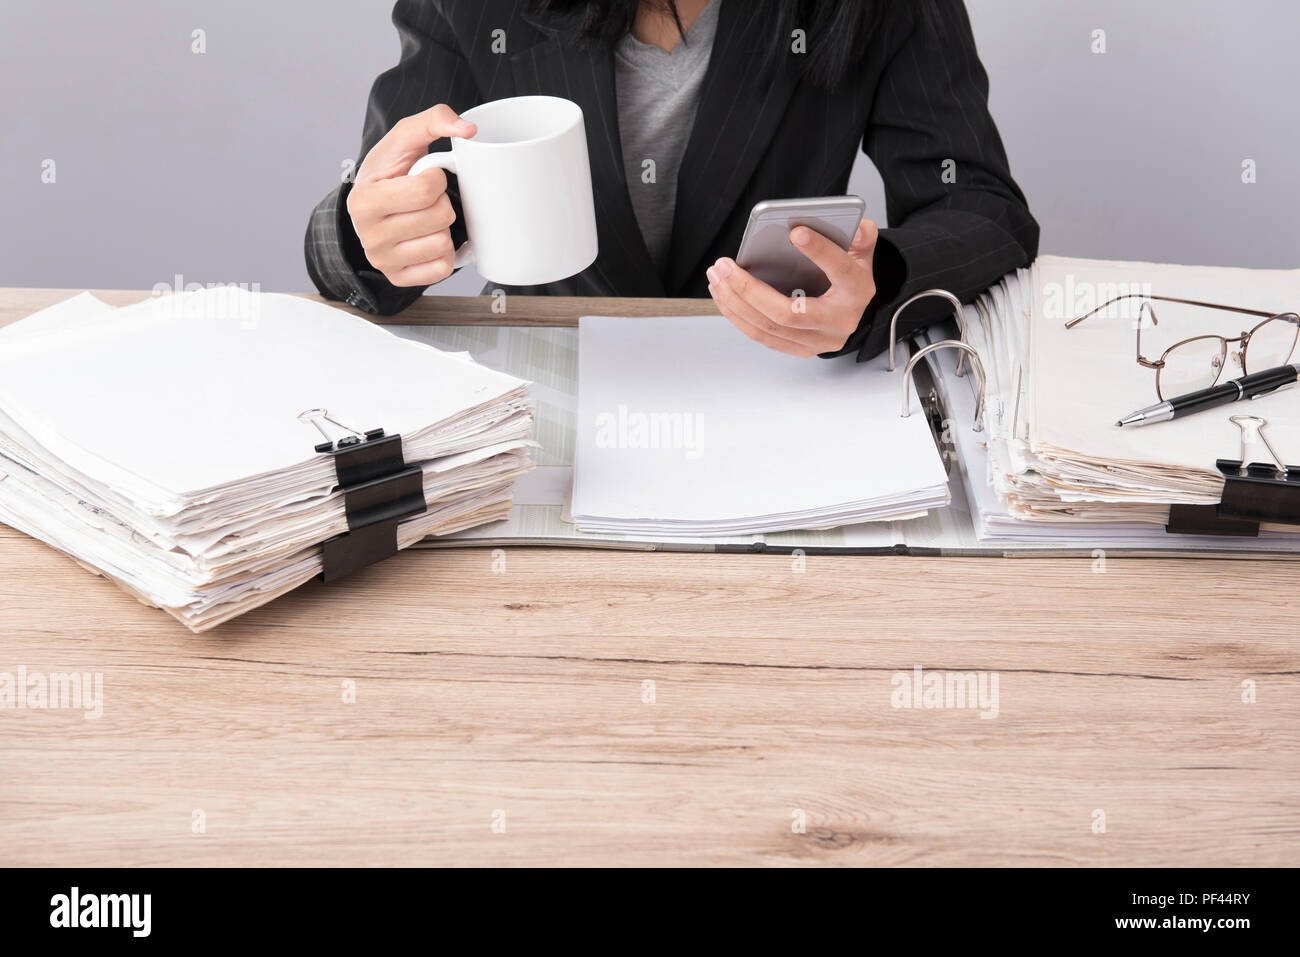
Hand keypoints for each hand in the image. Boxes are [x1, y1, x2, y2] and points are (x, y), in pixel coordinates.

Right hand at [346, 104, 476, 286]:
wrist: (372, 205)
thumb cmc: (390, 172)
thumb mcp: (403, 139)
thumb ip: (434, 120)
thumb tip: (469, 129)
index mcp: (365, 200)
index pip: (426, 190)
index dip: (435, 179)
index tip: (424, 177)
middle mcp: (368, 235)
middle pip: (439, 218)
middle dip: (442, 203)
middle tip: (425, 200)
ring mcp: (383, 261)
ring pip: (443, 244)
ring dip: (443, 228)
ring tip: (425, 218)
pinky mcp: (399, 278)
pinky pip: (443, 269)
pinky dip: (444, 253)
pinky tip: (428, 238)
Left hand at [706, 219, 878, 356]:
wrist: (852, 310)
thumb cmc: (850, 277)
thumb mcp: (862, 253)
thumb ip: (861, 236)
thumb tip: (856, 224)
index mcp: (857, 292)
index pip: (840, 271)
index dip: (819, 252)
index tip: (795, 232)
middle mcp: (838, 323)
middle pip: (788, 313)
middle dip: (749, 289)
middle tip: (724, 266)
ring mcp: (818, 341)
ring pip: (768, 328)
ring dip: (735, 303)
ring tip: (716, 277)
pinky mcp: (800, 349)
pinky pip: (762, 336)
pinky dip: (738, 316)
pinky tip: (723, 295)